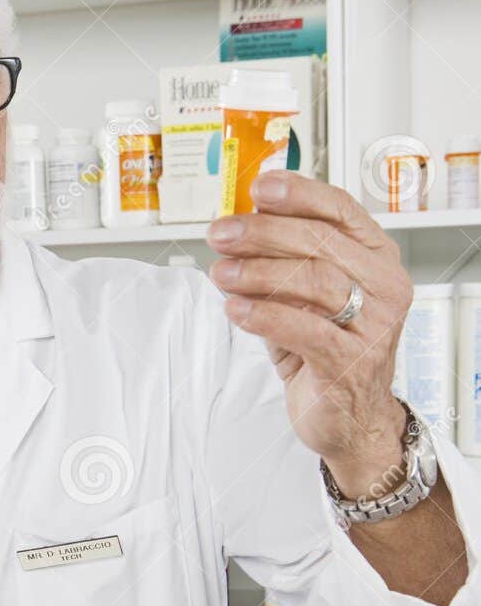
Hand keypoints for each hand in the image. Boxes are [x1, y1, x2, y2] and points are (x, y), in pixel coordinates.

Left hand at [207, 173, 414, 497]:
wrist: (349, 418)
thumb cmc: (325, 351)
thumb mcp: (303, 298)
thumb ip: (281, 261)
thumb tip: (238, 224)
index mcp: (376, 257)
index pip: (340, 210)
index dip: (298, 194)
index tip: (257, 188)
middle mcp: (384, 285)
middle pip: (320, 242)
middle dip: (263, 233)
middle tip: (221, 233)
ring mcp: (373, 325)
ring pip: (313, 281)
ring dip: (257, 272)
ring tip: (220, 273)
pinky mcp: (351, 362)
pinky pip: (303, 329)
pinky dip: (263, 316)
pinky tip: (234, 310)